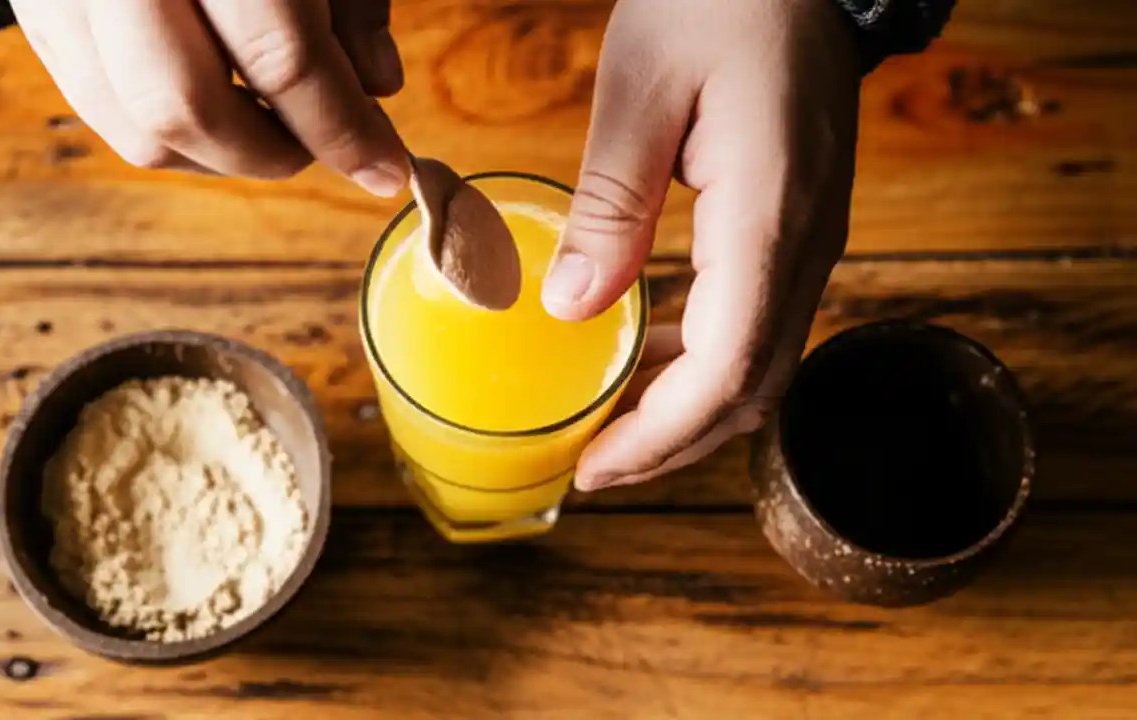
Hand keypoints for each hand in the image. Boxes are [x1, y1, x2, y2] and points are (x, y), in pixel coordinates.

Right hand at [11, 0, 408, 193]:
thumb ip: (350, 1)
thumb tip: (376, 88)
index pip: (280, 57)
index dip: (343, 129)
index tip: (386, 168)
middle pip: (187, 105)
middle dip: (272, 152)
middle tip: (324, 149)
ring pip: (135, 126)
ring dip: (220, 154)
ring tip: (274, 127)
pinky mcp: (36, 11)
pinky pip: (98, 106)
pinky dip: (167, 130)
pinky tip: (218, 106)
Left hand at [544, 0, 860, 490]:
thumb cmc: (718, 1)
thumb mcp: (642, 87)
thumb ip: (611, 203)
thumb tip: (574, 308)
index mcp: (769, 213)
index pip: (727, 367)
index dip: (659, 436)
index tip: (595, 468)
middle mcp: (807, 242)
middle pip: (750, 388)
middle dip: (669, 443)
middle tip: (591, 465)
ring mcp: (812, 240)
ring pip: (759, 365)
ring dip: (685, 409)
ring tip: (608, 423)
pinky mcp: (798, 231)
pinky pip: (757, 324)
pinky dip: (701, 362)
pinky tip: (646, 354)